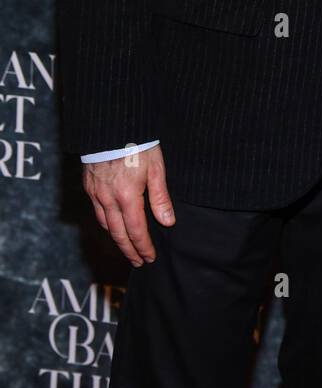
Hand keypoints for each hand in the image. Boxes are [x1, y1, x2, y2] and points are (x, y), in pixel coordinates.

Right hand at [82, 143, 174, 266]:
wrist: (111, 125)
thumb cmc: (138, 143)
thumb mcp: (156, 167)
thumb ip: (160, 197)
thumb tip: (167, 222)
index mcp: (128, 196)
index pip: (136, 231)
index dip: (143, 247)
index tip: (149, 257)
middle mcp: (109, 198)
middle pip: (118, 233)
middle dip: (129, 250)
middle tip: (138, 262)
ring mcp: (96, 192)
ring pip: (105, 224)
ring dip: (116, 239)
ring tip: (127, 248)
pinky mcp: (88, 185)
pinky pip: (96, 211)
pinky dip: (105, 223)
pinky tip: (111, 225)